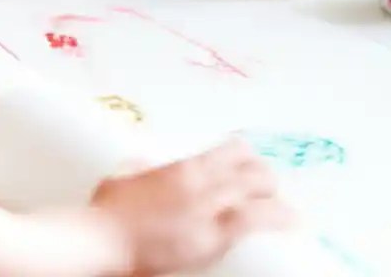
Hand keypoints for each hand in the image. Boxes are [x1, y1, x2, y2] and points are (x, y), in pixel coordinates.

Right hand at [89, 139, 293, 275]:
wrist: (96, 241)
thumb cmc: (103, 216)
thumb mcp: (122, 181)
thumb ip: (141, 171)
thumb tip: (144, 164)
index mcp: (184, 168)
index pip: (233, 150)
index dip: (249, 158)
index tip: (253, 166)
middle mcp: (202, 182)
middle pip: (253, 170)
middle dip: (266, 180)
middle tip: (270, 192)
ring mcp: (208, 208)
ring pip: (260, 190)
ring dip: (275, 198)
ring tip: (286, 210)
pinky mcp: (211, 236)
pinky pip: (256, 219)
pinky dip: (279, 218)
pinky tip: (294, 222)